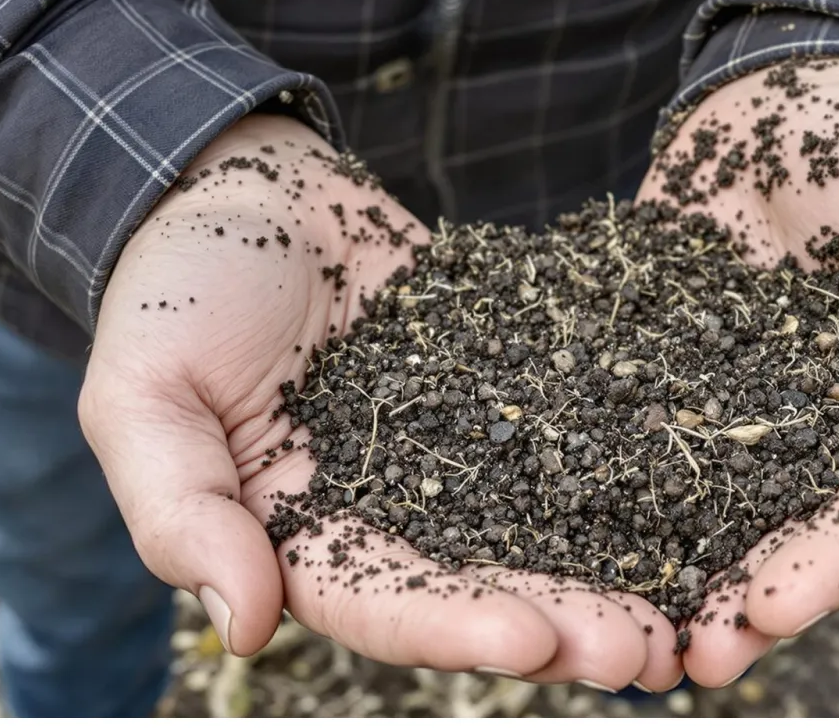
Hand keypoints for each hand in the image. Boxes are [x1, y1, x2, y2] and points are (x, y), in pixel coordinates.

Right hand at [79, 115, 683, 691]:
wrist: (249, 189)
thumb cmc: (176, 289)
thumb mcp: (144, 399)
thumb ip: (183, 513)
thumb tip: (242, 630)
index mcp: (308, 533)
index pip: (385, 603)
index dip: (457, 627)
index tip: (534, 639)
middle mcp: (395, 507)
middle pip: (488, 581)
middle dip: (566, 620)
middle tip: (649, 649)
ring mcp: (458, 447)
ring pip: (546, 520)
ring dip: (615, 564)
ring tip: (692, 598)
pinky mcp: (507, 384)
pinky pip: (572, 425)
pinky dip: (628, 458)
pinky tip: (695, 482)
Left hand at [635, 59, 838, 684]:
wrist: (795, 96)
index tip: (778, 603)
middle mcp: (824, 437)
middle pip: (792, 534)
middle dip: (748, 598)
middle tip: (695, 657)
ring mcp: (736, 410)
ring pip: (708, 508)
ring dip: (673, 575)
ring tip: (629, 639)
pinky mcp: (661, 374)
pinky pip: (630, 435)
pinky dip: (600, 487)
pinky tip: (559, 538)